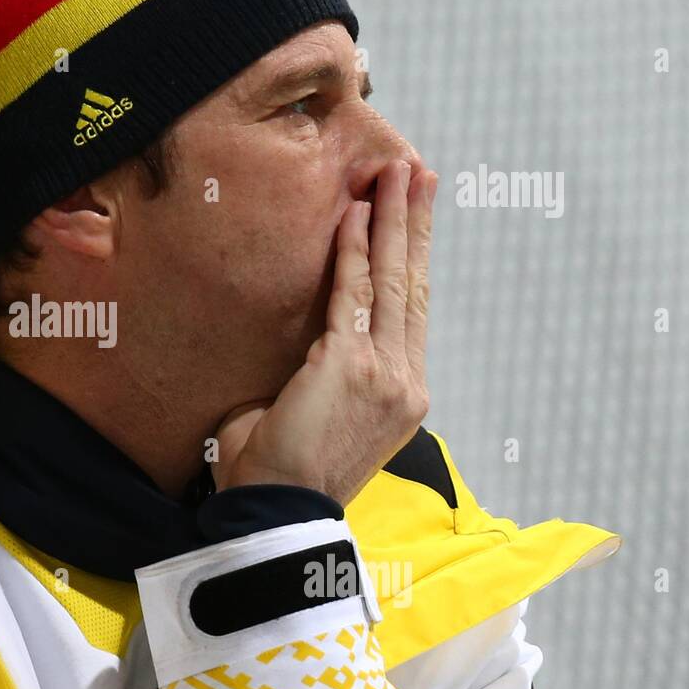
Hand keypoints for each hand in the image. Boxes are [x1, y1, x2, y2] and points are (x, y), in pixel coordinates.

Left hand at [212, 160, 437, 506]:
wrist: (272, 516)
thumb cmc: (278, 474)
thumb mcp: (310, 417)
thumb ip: (316, 373)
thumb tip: (299, 342)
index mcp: (400, 396)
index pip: (409, 315)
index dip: (411, 262)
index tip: (409, 220)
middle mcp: (404, 383)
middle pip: (414, 288)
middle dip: (414, 225)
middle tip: (416, 174)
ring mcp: (386, 375)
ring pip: (394, 282)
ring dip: (393, 221)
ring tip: (396, 171)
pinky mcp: (351, 367)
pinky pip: (353, 295)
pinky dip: (354, 251)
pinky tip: (354, 212)